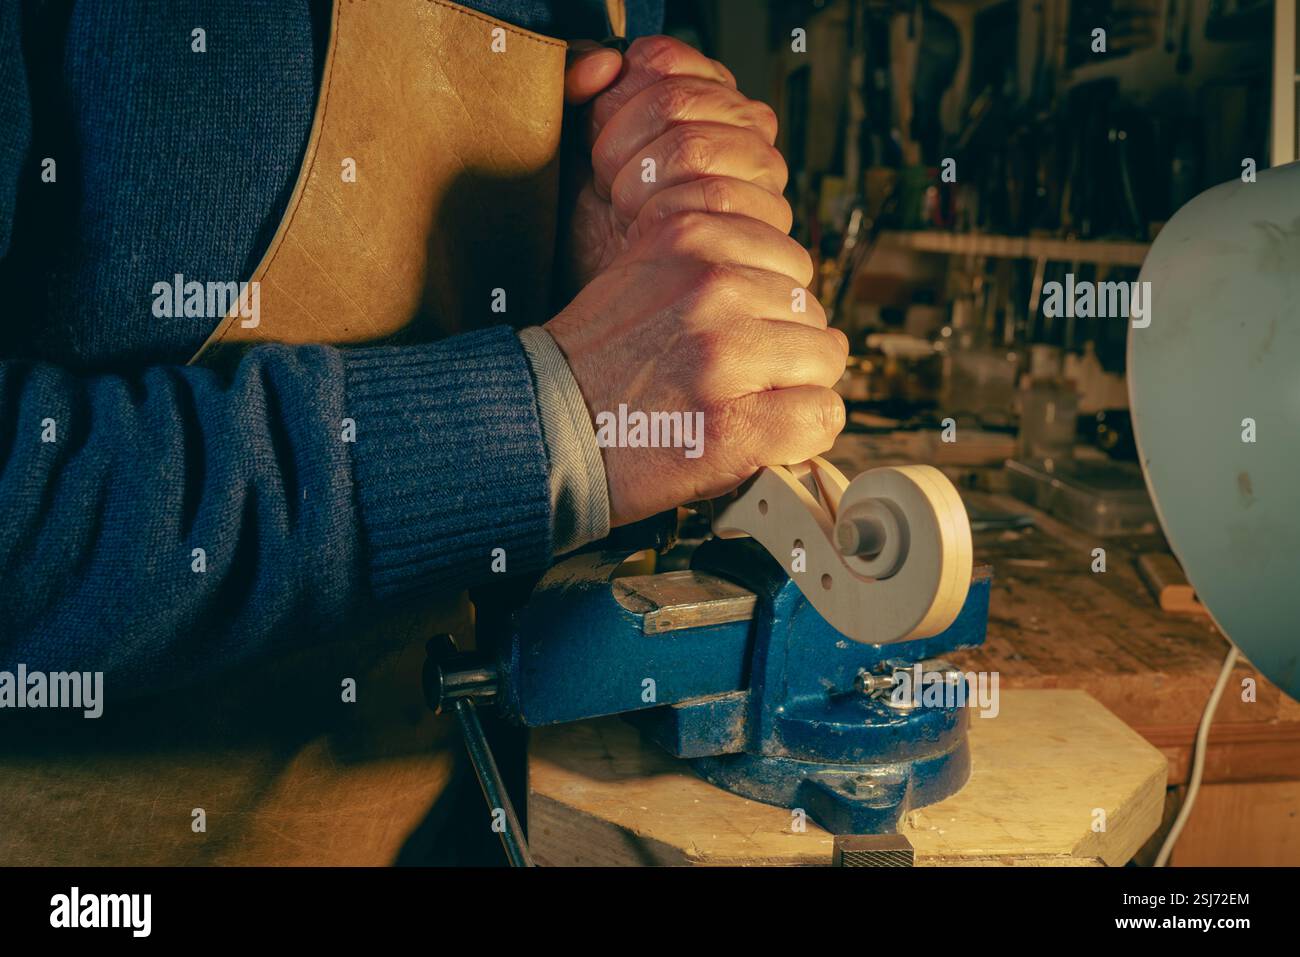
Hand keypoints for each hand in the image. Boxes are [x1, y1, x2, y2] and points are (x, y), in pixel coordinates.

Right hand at [546, 211, 847, 526]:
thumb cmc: (592, 363)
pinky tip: (762, 440)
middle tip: (731, 378)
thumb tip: (787, 282)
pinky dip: (801, 435)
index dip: (769, 305)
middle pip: (810, 312)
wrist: (542, 430)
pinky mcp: (736, 424)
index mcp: (690, 237)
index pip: (790, 261)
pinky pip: (821, 416)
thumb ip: (711, 260)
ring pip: (823, 362)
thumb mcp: (641, 272)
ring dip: (792, 390)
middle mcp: (713, 286)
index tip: (736, 331)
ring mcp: (726, 354)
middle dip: (783, 349)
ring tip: (738, 405)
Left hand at [561, 36, 791, 292]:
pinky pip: (713, 196)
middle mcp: (746, 130)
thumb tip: (605, 62)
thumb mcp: (568, 147)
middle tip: (609, 190)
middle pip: (674, 101)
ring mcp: (760, 175)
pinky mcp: (768, 229)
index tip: (593, 148)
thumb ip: (576, 85)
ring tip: (628, 216)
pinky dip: (664, 217)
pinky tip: (651, 240)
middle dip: (618, 148)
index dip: (610, 103)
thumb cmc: (591, 224)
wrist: (606, 304)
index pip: (660, 61)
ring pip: (693, 146)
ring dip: (637, 186)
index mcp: (708, 94)